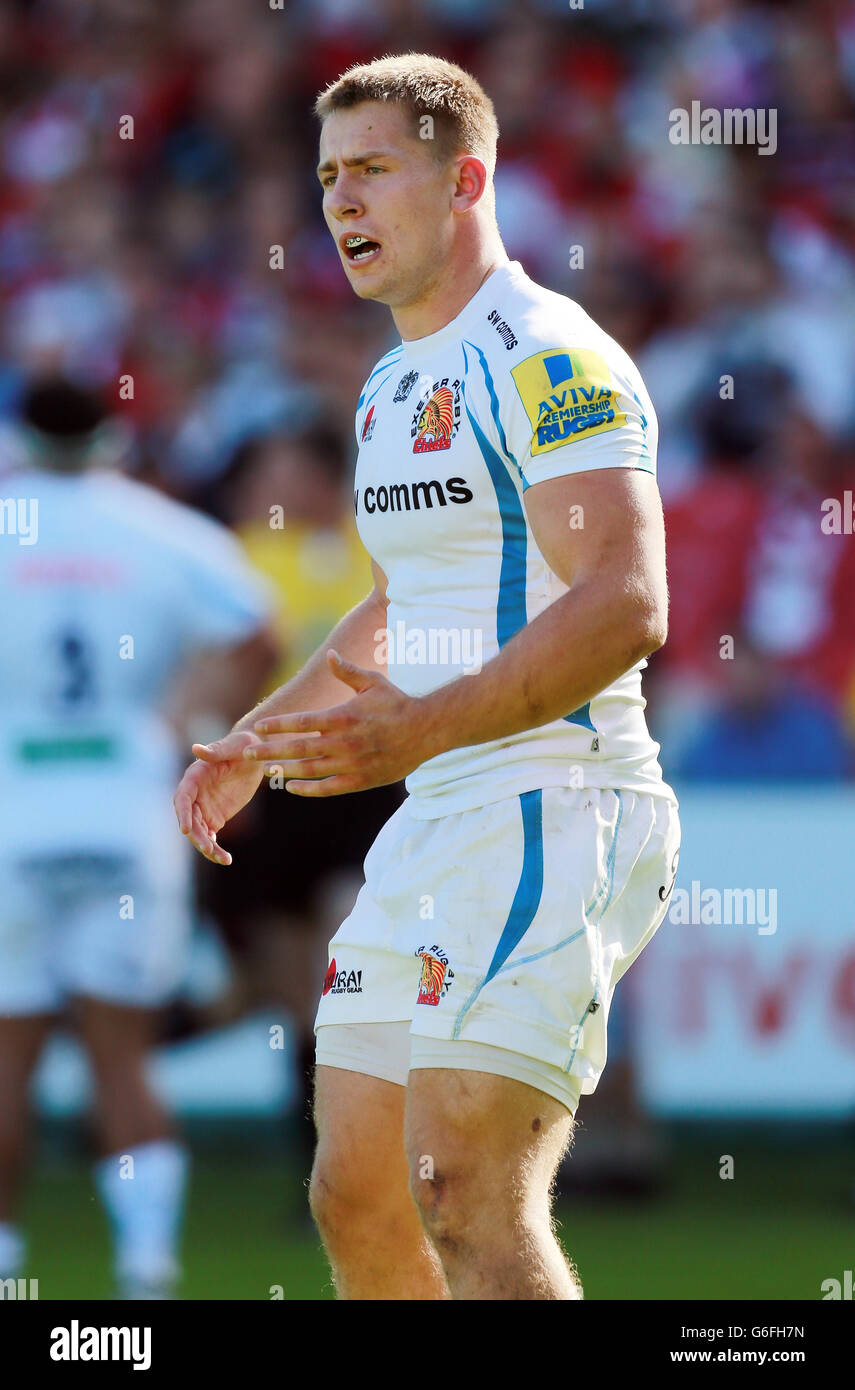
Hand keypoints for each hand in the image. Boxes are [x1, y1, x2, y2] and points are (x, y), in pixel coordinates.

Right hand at [173, 729, 265, 863]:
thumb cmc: (244, 744)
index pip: (183, 797)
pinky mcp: (215, 817)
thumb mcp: (235, 745)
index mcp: (195, 776)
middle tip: (208, 849)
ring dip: (206, 846)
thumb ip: (216, 750)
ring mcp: (204, 808)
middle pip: (190, 819)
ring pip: (199, 832)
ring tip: (222, 858)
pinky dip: (215, 849)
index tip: (186, 829)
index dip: (183, 813)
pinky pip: (211, 837)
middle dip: (196, 836)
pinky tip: (225, 859)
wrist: (256, 755)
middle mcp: (195, 794)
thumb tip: (196, 748)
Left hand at [245, 650, 429, 795]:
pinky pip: (328, 788)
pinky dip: (308, 789)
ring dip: (284, 770)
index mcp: (342, 717)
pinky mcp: (361, 780)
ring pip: (310, 770)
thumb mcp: (373, 682)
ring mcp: (352, 764)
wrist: (426, 730)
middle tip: (248, 754)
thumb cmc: (398, 703)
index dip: (277, 726)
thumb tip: (330, 655)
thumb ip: (347, 672)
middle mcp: (343, 742)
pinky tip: (291, 787)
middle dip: (270, 751)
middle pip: (298, 749)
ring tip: (265, 770)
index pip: (301, 723)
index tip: (258, 728)